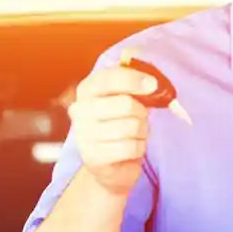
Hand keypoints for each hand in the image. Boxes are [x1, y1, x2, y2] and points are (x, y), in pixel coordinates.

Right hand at [68, 64, 157, 195]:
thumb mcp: (127, 98)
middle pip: (125, 104)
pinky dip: (138, 149)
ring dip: (141, 132)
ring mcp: (84, 135)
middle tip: (140, 118)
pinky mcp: (93, 157)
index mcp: (87, 89)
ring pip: (131, 127)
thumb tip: (143, 66)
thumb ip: (134, 82)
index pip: (108, 78)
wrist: (111, 165)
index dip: (133, 79)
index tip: (153, 84)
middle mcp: (80, 110)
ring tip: (134, 134)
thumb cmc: (122, 124)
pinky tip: (130, 149)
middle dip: (142, 113)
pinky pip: (130, 148)